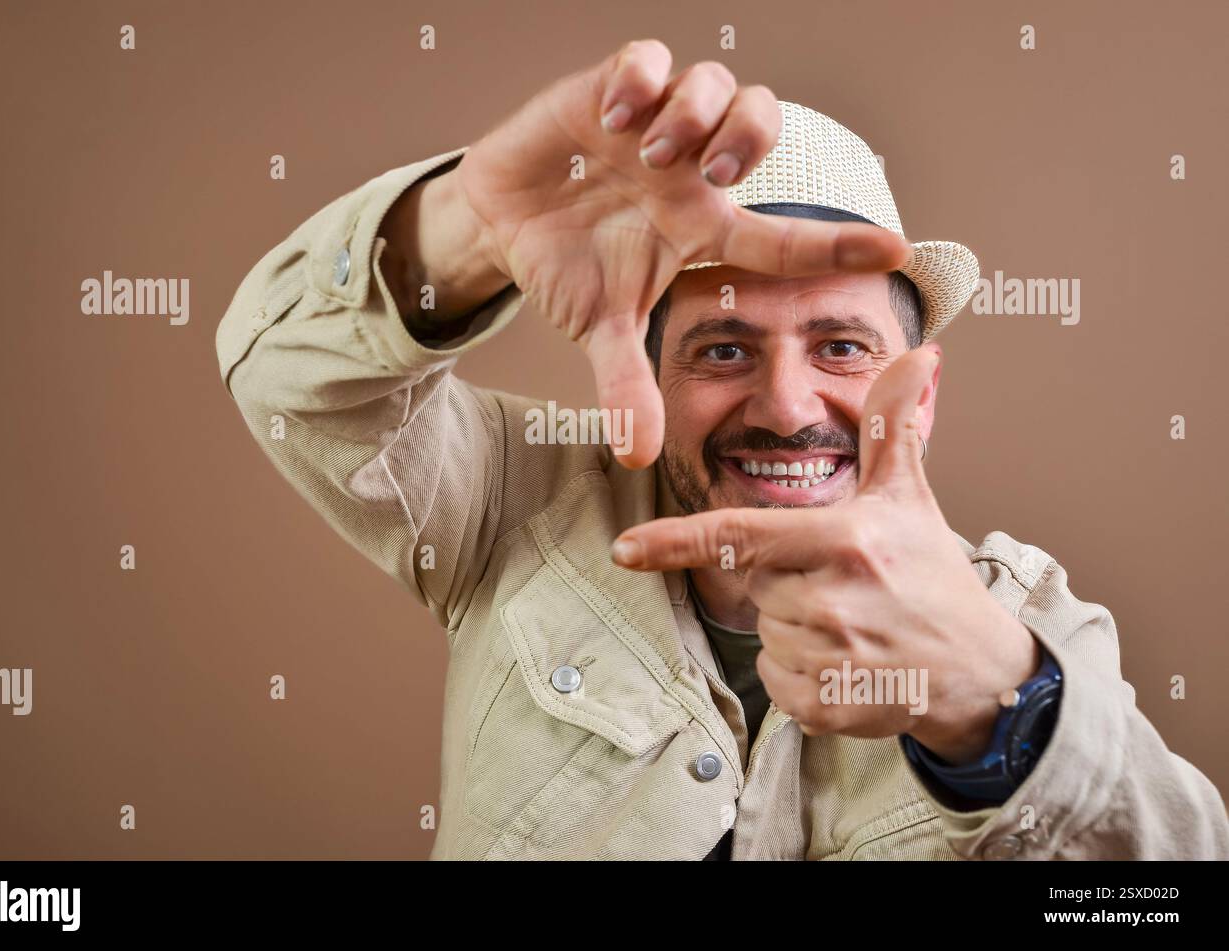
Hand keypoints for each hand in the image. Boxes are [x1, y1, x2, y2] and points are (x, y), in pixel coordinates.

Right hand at [452, 38, 910, 467]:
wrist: (504, 221)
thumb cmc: (569, 267)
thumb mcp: (601, 330)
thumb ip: (626, 385)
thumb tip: (636, 457)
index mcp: (704, 228)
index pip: (783, 235)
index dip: (839, 242)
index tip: (895, 251)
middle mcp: (690, 171)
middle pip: (761, 123)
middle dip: (751, 141)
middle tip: (717, 176)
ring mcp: (652, 125)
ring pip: (714, 83)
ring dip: (695, 117)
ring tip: (651, 154)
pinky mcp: (607, 89)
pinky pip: (645, 56)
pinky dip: (639, 79)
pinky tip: (612, 120)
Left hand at [609, 349, 1039, 761]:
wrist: (980, 667)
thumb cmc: (933, 573)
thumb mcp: (909, 496)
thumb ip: (892, 425)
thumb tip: (918, 354)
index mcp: (845, 540)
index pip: (741, 536)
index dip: (675, 542)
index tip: (623, 550)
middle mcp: (835, 598)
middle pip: (753, 586)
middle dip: (784, 584)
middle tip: (846, 589)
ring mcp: (832, 657)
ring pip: (764, 635)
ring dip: (794, 632)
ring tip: (856, 629)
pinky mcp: (829, 706)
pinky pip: (776, 682)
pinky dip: (800, 678)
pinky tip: (849, 665)